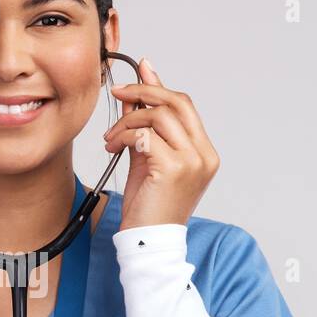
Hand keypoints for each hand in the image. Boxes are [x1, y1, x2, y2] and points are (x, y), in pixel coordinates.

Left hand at [103, 58, 220, 229]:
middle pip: (177, 102)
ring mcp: (193, 161)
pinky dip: (124, 136)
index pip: (184, 105)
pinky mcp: (174, 168)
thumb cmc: (149, 205)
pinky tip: (113, 148)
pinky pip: (145, 136)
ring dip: (127, 121)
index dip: (158, 86)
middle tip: (118, 91)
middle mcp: (204, 154)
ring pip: (158, 116)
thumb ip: (147, 124)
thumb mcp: (147, 157)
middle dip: (143, 90)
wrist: (148, 241)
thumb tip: (139, 88)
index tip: (136, 75)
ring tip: (111, 139)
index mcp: (204, 152)